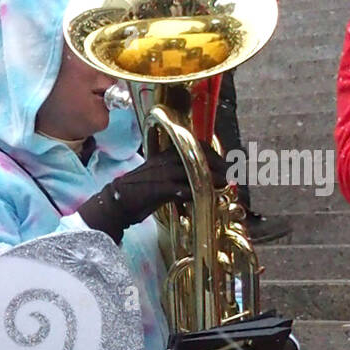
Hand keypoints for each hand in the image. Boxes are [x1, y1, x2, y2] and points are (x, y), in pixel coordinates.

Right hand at [76, 143, 227, 241]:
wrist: (117, 204)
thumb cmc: (141, 194)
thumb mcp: (165, 181)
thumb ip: (183, 179)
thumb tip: (206, 183)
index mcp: (166, 155)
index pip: (196, 146)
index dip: (214, 154)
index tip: (227, 164)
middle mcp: (164, 159)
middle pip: (197, 155)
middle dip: (217, 164)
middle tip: (232, 175)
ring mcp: (160, 173)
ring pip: (191, 170)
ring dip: (210, 178)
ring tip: (224, 184)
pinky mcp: (156, 188)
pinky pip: (179, 188)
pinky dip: (193, 192)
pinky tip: (204, 195)